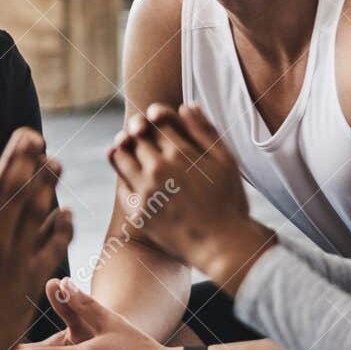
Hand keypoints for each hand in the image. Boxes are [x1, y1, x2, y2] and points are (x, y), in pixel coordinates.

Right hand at [0, 124, 71, 349]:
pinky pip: (51, 246)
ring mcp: (13, 258)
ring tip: (53, 160)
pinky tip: (64, 210)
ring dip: (46, 182)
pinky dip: (60, 226)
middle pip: (9, 186)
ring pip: (35, 210)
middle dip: (20, 155)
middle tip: (30, 133)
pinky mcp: (31, 278)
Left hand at [109, 103, 270, 282]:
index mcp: (181, 152)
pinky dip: (124, 175)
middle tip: (137, 128)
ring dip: (122, 146)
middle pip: (137, 135)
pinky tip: (130, 174)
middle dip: (137, 127)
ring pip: (121, 157)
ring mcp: (145, 191)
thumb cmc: (229, 201)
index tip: (154, 116)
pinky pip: (122, 186)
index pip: (158, 120)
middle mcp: (158, 168)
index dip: (155, 114)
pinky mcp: (138, 212)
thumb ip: (205, 131)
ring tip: (126, 145)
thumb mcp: (225, 161)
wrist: (221, 245)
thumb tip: (186, 105)